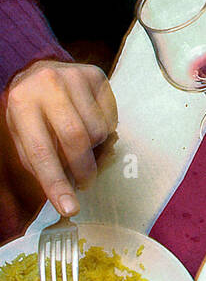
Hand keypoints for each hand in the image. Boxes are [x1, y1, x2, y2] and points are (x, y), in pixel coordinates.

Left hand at [2, 61, 116, 215]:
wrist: (38, 71)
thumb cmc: (30, 112)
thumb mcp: (22, 135)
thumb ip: (38, 161)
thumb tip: (64, 194)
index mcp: (20, 103)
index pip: (40, 151)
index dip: (56, 183)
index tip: (70, 208)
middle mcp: (48, 85)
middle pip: (75, 138)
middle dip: (83, 168)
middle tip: (85, 182)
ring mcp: (74, 76)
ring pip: (97, 129)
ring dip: (94, 147)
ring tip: (83, 144)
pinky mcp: (95, 75)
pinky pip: (110, 117)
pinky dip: (104, 130)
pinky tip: (90, 124)